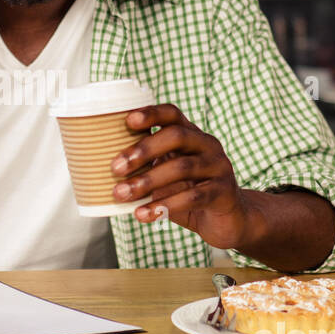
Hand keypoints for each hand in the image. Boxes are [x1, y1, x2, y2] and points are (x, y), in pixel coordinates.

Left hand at [111, 103, 252, 248]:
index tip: (127, 120)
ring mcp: (218, 167)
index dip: (151, 113)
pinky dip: (164, 206)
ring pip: (182, 167)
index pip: (172, 114)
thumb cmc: (190, 193)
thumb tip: (104, 170)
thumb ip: (147, 168)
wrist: (230, 220)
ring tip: (121, 195)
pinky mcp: (224, 192)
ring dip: (147, 181)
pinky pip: (193, 196)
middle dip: (143, 150)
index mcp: (192, 135)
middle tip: (115, 168)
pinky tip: (143, 215)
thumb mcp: (168, 176)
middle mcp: (208, 145)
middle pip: (176, 136)